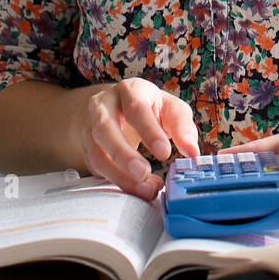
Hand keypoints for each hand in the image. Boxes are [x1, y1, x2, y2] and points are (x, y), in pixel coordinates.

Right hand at [76, 78, 200, 201]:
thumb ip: (182, 127)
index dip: (149, 131)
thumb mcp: (169, 109)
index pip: (136, 107)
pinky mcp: (86, 150)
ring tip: (145, 189)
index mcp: (129, 90)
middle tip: (145, 173)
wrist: (117, 108)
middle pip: (106, 128)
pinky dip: (115, 181)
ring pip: (96, 152)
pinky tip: (135, 189)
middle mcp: (104, 106)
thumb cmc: (150, 108)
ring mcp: (90, 128)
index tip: (165, 153)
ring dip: (120, 174)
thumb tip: (192, 153)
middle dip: (124, 154)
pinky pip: (96, 168)